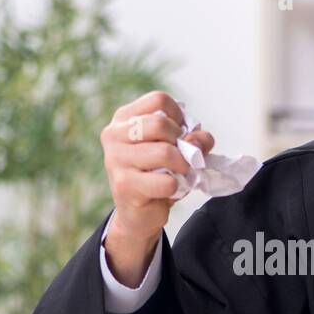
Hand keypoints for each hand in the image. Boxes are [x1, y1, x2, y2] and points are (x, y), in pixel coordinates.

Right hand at [99, 90, 215, 285]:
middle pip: (160, 123)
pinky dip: (176, 186)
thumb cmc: (157, 174)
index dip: (179, 116)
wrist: (138, 213)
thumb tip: (199, 140)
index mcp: (124, 118)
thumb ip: (193, 138)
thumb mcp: (176, 149)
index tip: (180, 133)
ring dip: (182, 165)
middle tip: (182, 156)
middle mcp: (114, 135)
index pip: (159, 100)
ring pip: (164, 151)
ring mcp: (116, 160)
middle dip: (181, 140)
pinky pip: (166, 181)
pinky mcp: (124, 185)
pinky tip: (167, 190)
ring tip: (179, 173)